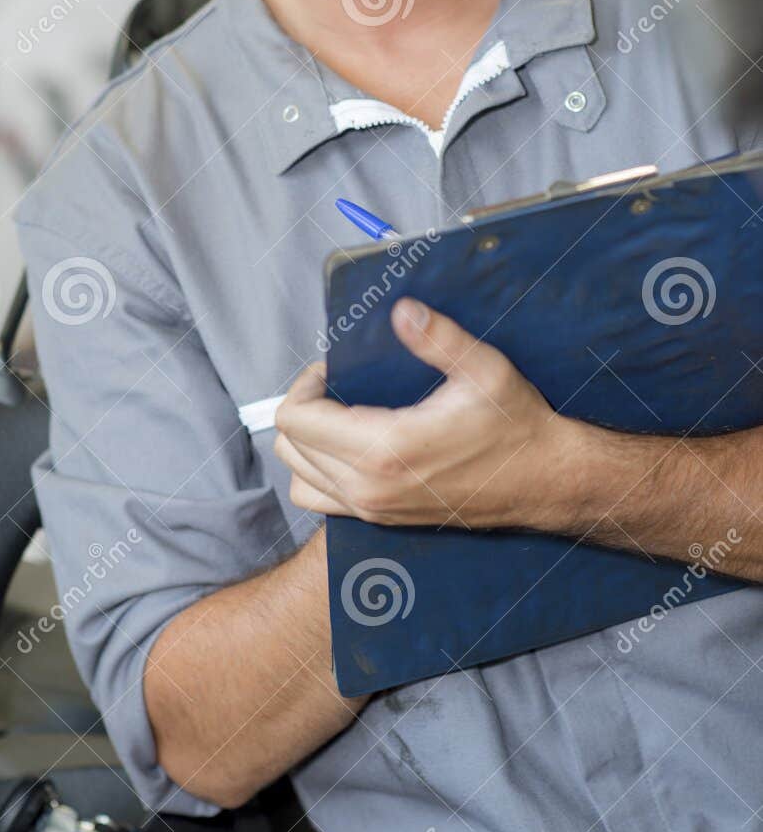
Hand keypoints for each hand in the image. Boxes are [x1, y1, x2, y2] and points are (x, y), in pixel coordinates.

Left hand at [272, 298, 578, 530]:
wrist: (542, 481)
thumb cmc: (514, 426)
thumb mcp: (483, 370)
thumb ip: (438, 338)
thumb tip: (402, 311)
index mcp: (384, 449)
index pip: (297, 419)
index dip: (305, 384)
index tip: (334, 369)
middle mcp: (369, 487)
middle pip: (290, 446)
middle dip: (305, 407)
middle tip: (338, 386)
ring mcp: (372, 510)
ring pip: (298, 477)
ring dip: (307, 443)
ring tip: (340, 415)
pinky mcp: (380, 520)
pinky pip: (320, 500)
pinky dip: (319, 472)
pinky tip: (351, 447)